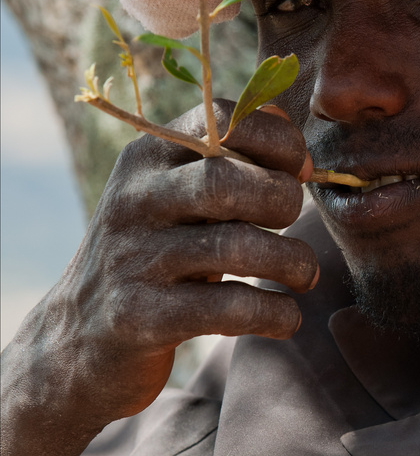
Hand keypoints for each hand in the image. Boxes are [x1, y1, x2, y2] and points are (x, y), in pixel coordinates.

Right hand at [7, 99, 316, 427]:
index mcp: (147, 156)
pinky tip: (286, 316)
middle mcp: (135, 200)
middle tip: (294, 224)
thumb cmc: (155, 254)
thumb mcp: (177, 196)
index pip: (221, 119)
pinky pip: (229, 309)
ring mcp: (133, 259)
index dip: (278, 141)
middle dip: (282, 200)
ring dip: (292, 261)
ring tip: (305, 275)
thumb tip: (295, 144)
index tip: (300, 172)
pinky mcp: (141, 318)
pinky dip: (276, 313)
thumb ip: (229, 161)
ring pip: (236, 247)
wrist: (78, 336)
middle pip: (227, 180)